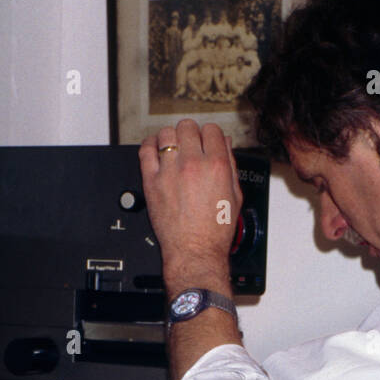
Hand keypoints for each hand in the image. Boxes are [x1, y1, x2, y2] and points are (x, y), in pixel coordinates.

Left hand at [139, 120, 242, 292]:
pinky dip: (149, 145)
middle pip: (187, 127)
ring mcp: (170, 172)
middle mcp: (193, 164)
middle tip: (190, 145)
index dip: (209, 135)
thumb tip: (225, 144)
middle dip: (190, 134)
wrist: (195, 252)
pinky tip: (154, 149)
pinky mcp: (152, 182)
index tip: (206, 141)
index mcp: (216, 166)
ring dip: (170, 138)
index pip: (212, 130)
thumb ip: (230, 165)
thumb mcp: (234, 196)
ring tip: (173, 148)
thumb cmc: (215, 231)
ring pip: (166, 134)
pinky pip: (145, 150)